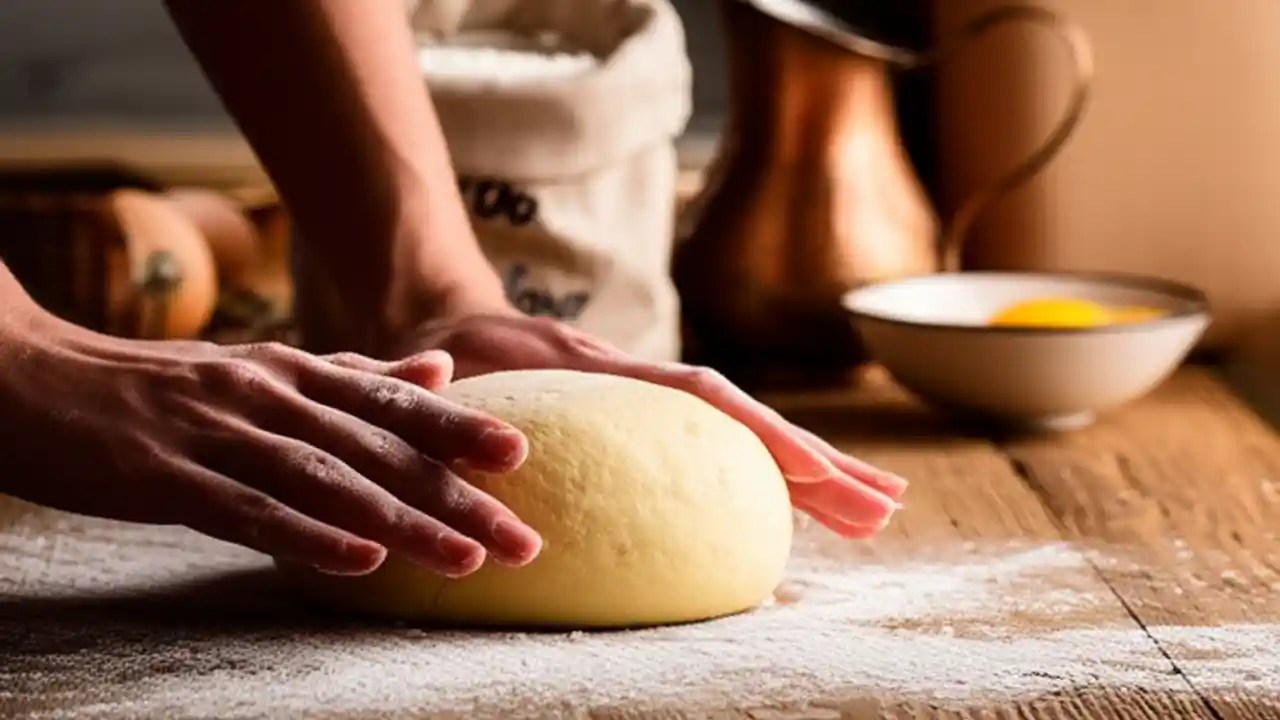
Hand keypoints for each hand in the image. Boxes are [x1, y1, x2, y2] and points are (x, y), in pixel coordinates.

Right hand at [0, 312, 542, 577]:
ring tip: (467, 560)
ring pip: (330, 481)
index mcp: (294, 371)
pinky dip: (308, 536)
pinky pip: (250, 512)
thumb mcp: (264, 370)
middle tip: (524, 537)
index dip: (459, 428)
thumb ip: (354, 373)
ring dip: (404, 522)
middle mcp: (270, 397)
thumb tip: (438, 366)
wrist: (34, 378)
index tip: (522, 457)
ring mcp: (220, 435)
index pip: (394, 400)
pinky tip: (360, 561)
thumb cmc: (160, 385)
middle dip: (457, 495)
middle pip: (379, 449)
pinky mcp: (170, 478)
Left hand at [389, 312, 907, 536]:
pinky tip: (811, 505)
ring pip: (747, 436)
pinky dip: (774, 476)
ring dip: (816, 472)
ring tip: (878, 510)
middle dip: (819, 461)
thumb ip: (438, 374)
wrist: (445, 311)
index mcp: (601, 370)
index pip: (696, 394)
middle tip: (885, 506)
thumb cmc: (439, 346)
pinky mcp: (651, 417)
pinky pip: (723, 448)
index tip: (811, 469)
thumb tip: (440, 377)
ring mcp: (652, 400)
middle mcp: (641, 383)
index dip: (755, 430)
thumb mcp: (436, 364)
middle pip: (746, 418)